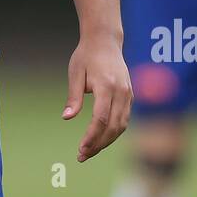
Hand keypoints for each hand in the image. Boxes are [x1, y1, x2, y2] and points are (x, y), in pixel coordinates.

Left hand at [64, 34, 132, 161]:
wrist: (105, 40)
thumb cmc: (86, 55)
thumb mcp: (75, 72)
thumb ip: (73, 96)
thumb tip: (67, 118)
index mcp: (106, 85)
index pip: (101, 118)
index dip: (92, 136)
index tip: (81, 148)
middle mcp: (121, 91)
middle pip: (113, 127)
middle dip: (98, 144)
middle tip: (82, 155)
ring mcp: (128, 94)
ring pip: (121, 126)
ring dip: (107, 141)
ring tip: (90, 151)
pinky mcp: (130, 95)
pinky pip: (124, 119)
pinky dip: (114, 132)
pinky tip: (101, 139)